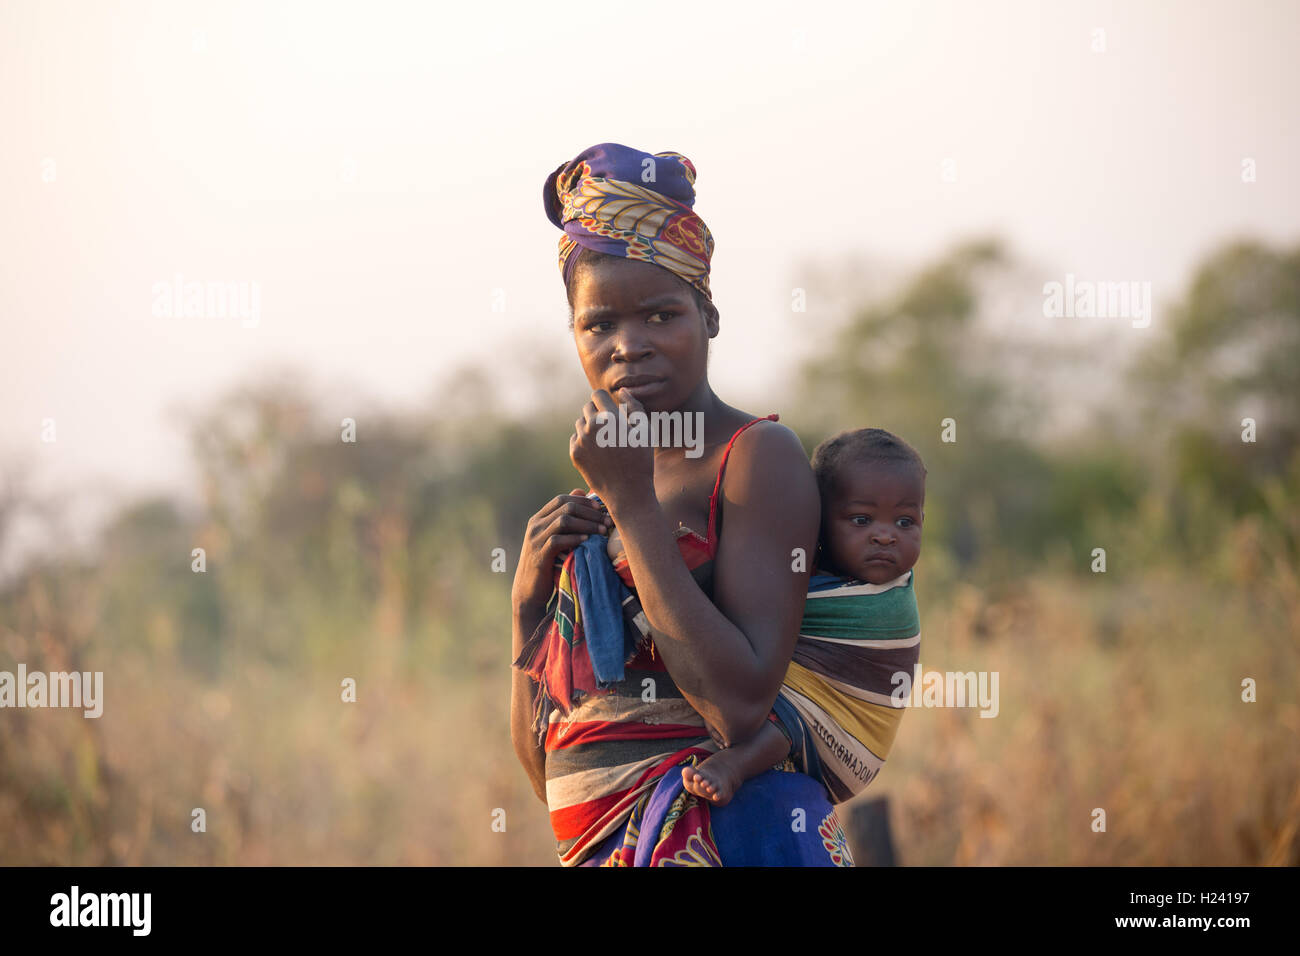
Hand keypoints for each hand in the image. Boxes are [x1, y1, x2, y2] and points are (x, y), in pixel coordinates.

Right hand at [512, 489, 612, 608]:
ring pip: (563, 521)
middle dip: (590, 513)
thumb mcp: (554, 539)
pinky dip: (574, 538)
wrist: (528, 591)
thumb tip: (581, 493)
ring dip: (587, 524)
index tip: (601, 508)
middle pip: (565, 508)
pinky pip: (557, 540)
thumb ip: (565, 519)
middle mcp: (535, 526)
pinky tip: (588, 541)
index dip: (583, 502)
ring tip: (603, 531)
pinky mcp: (539, 555)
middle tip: (607, 521)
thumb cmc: (547, 564)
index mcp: (538, 519)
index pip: (561, 500)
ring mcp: (535, 540)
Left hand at [569, 389, 654, 510]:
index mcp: (610, 418)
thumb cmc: (641, 460)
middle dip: (598, 413)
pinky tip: (598, 452)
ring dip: (590, 427)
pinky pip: (576, 438)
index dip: (606, 400)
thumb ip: (634, 406)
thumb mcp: (645, 431)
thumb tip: (622, 391)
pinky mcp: (575, 454)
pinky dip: (585, 441)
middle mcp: (592, 427)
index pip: (598, 395)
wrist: (628, 493)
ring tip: (605, 441)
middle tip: (611, 428)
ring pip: (581, 423)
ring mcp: (581, 441)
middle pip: (587, 408)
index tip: (612, 408)